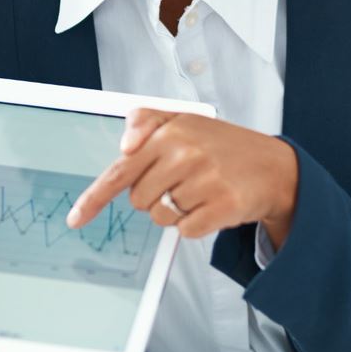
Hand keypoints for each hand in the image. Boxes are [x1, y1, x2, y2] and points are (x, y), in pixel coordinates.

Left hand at [67, 109, 299, 244]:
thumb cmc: (223, 146)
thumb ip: (146, 121)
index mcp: (171, 132)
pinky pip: (185, 230)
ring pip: (161, 217)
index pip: (121, 171)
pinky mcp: (222, 207)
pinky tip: (212, 205)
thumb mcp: (185, 121)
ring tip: (200, 191)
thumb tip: (124, 144)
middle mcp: (186, 154)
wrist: (274, 167)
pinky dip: (195, 223)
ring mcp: (205, 181)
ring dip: (177, 210)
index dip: (94, 198)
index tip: (76, 218)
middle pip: (139, 200)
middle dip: (156, 195)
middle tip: (183, 180)